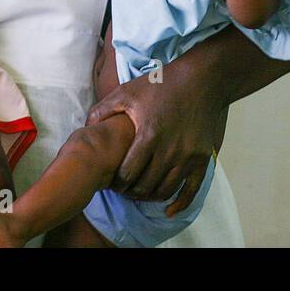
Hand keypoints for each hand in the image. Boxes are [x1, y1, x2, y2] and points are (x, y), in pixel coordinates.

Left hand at [86, 56, 227, 215]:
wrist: (201, 80)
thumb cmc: (161, 84)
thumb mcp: (127, 92)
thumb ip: (103, 110)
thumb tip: (87, 129)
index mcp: (148, 135)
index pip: (127, 174)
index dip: (116, 183)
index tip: (112, 182)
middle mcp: (169, 150)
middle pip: (144, 186)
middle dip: (130, 191)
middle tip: (124, 189)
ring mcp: (187, 156)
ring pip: (164, 191)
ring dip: (149, 197)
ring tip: (140, 192)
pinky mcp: (202, 158)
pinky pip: (191, 190)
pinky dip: (179, 204)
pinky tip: (168, 211)